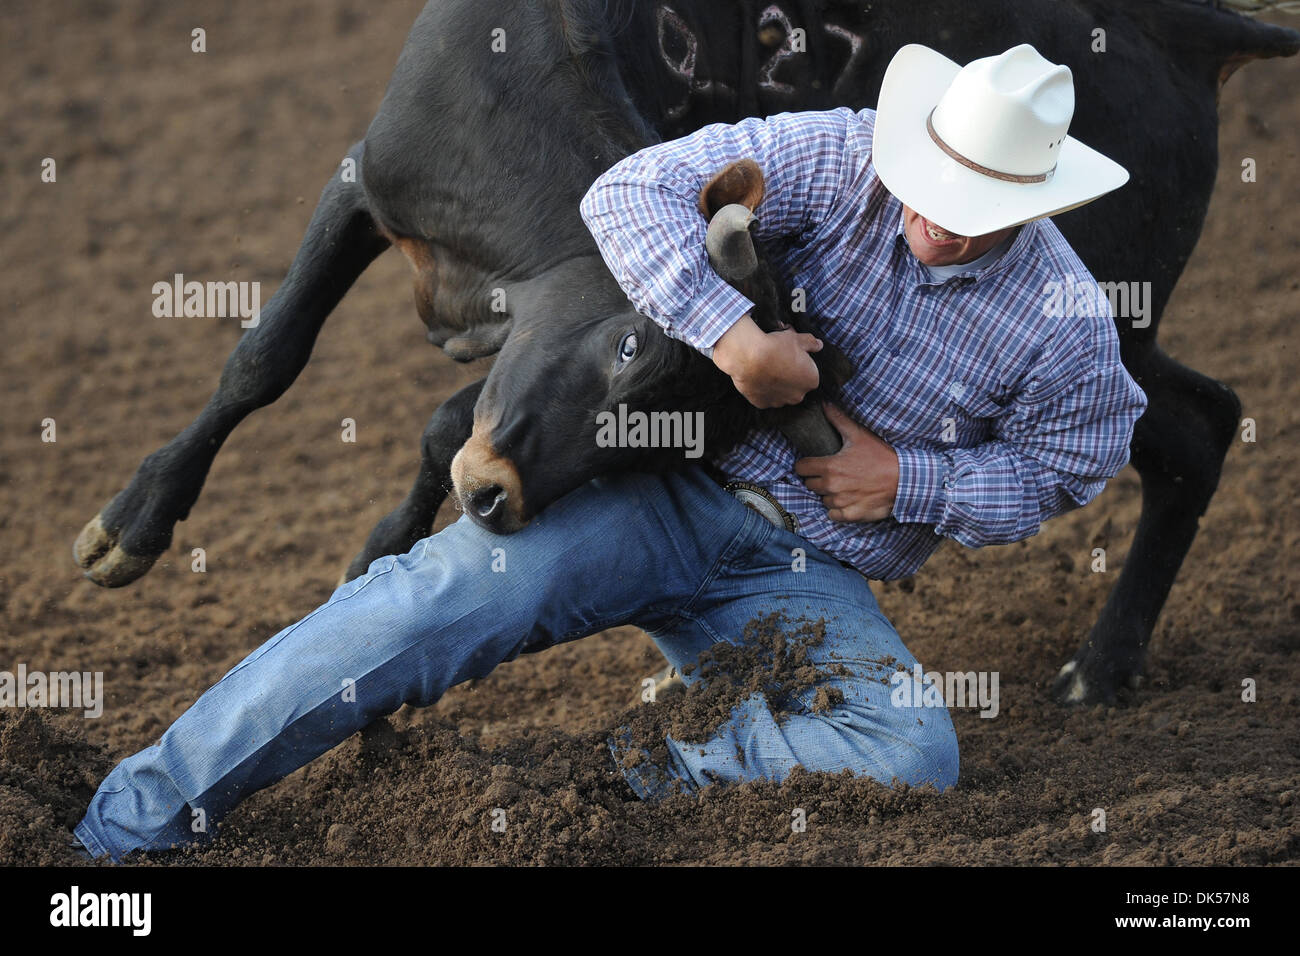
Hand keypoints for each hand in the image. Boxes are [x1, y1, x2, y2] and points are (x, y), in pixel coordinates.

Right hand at [712, 314, 821, 407]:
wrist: (750, 357)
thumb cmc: (776, 347)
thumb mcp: (796, 339)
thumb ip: (810, 343)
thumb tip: (818, 345)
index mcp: (811, 381)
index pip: (809, 374)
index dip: (800, 365)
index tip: (790, 356)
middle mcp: (798, 396)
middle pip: (796, 386)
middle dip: (790, 377)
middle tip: (778, 362)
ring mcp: (780, 402)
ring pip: (781, 394)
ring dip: (776, 385)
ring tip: (766, 370)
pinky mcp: (763, 404)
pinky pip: (765, 398)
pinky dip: (762, 390)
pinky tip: (757, 378)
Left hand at [795, 404, 898, 521]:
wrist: (904, 480)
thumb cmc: (882, 457)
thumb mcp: (860, 435)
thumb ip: (838, 420)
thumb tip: (825, 405)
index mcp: (830, 466)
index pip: (801, 468)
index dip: (805, 465)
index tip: (813, 464)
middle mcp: (832, 486)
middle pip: (810, 484)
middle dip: (817, 479)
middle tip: (832, 474)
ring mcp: (841, 502)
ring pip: (822, 500)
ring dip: (829, 494)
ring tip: (843, 486)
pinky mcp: (850, 515)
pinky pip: (833, 515)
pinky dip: (838, 510)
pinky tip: (848, 500)